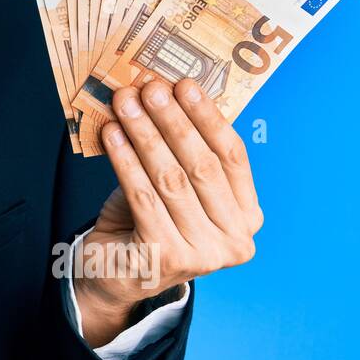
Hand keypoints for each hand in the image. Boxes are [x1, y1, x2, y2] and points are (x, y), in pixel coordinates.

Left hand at [72, 77, 263, 346]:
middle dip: (173, 121)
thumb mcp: (176, 187)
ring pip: (170, 179)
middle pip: (201, 166)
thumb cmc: (148, 222)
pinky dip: (125, 160)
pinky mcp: (164, 258)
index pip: (232, 157)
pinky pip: (142, 196)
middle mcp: (234, 240)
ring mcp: (202, 255)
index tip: (185, 85)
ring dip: (145, 134)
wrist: (115, 275)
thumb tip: (168, 94)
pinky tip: (112, 134)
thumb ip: (182, 152)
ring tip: (126, 104)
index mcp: (247, 217)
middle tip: (151, 88)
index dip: (208, 117)